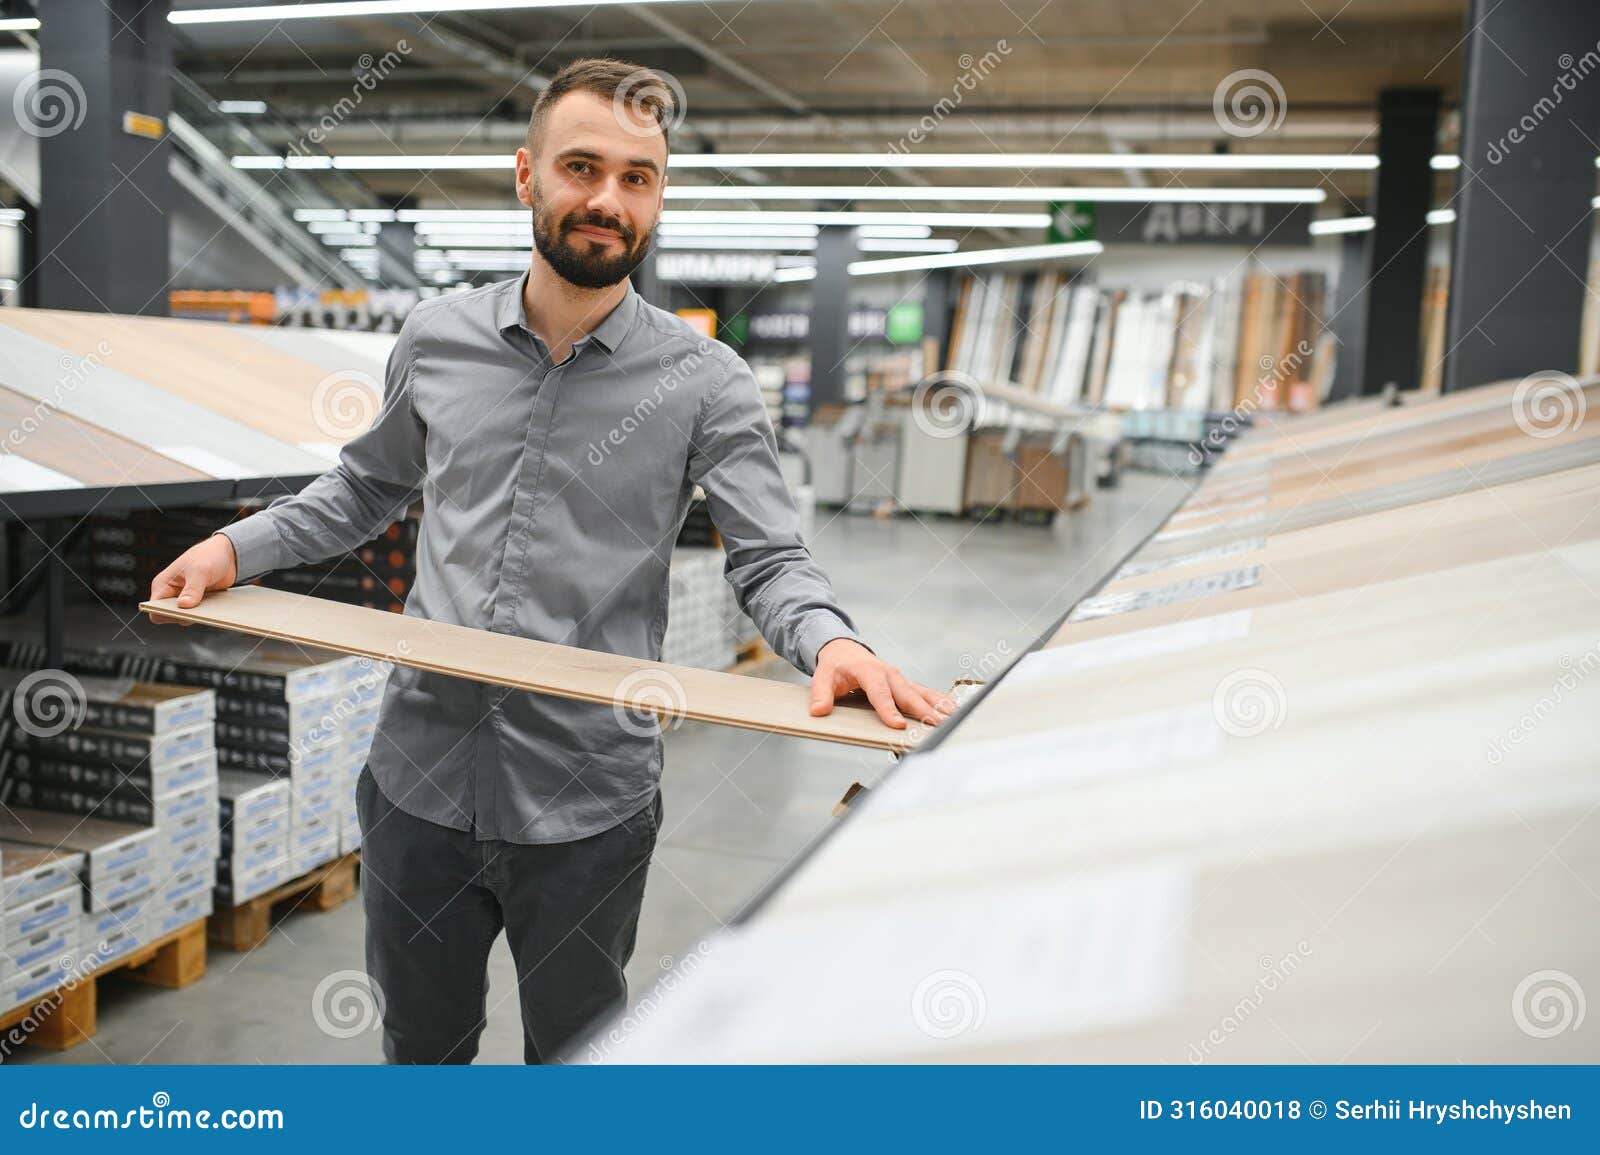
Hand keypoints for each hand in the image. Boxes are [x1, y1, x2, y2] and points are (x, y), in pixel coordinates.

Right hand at [147, 534, 238, 624]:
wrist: (228, 555)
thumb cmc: (209, 555)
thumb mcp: (200, 571)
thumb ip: (192, 589)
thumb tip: (183, 605)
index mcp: (163, 584)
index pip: (154, 608)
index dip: (165, 614)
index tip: (183, 612)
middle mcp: (171, 594)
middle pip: (170, 616)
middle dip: (184, 616)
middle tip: (200, 611)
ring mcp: (185, 600)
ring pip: (186, 618)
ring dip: (198, 616)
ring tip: (210, 609)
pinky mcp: (198, 603)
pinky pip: (199, 616)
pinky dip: (207, 615)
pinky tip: (216, 610)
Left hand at [808, 638, 956, 729]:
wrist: (844, 650)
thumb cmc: (835, 666)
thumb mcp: (822, 677)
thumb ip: (820, 695)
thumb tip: (818, 711)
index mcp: (869, 672)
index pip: (880, 693)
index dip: (889, 710)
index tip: (898, 725)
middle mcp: (889, 674)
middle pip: (907, 695)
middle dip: (924, 710)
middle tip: (938, 725)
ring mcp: (899, 679)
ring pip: (920, 693)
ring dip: (937, 706)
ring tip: (952, 719)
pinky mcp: (904, 684)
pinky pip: (923, 693)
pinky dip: (938, 702)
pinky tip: (951, 711)